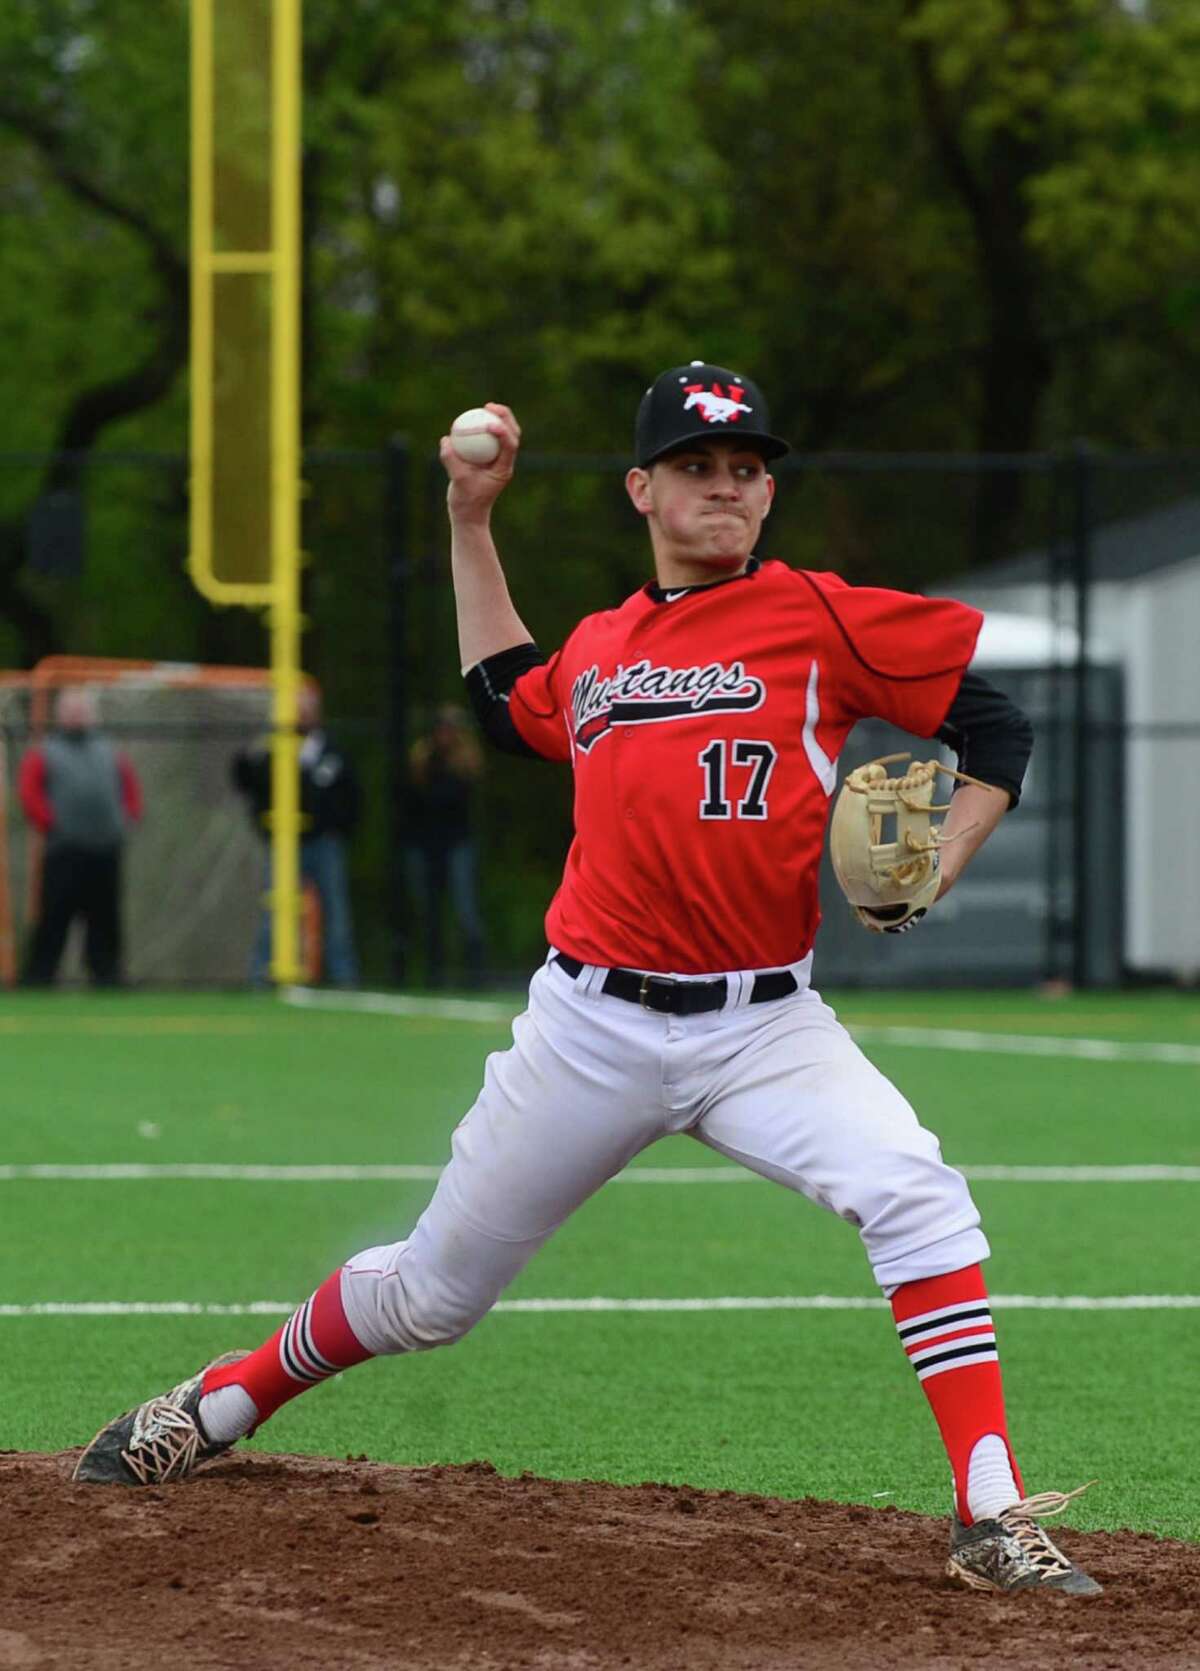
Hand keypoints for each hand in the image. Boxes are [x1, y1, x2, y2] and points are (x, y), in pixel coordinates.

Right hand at [440, 403, 520, 524]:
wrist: (469, 514)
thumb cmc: (466, 501)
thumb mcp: (457, 481)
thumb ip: (451, 460)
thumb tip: (446, 440)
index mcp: (504, 469)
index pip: (510, 446)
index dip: (503, 431)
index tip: (489, 423)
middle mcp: (504, 463)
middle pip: (513, 434)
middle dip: (505, 417)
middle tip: (490, 407)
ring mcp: (498, 460)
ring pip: (504, 434)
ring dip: (498, 419)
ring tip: (485, 407)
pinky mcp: (489, 459)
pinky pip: (489, 439)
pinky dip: (483, 428)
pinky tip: (472, 418)